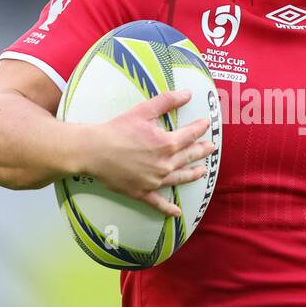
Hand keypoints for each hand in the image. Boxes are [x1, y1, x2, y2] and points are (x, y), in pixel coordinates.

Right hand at [81, 89, 216, 217]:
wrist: (94, 151)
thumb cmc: (117, 130)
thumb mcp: (143, 110)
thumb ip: (167, 101)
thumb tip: (187, 94)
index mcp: (167, 144)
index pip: (190, 135)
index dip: (199, 128)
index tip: (206, 124)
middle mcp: (165, 164)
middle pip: (189, 157)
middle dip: (201, 151)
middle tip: (211, 148)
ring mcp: (155, 180)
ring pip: (180, 178)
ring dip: (193, 175)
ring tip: (203, 172)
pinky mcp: (142, 192)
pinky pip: (158, 202)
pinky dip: (168, 208)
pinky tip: (177, 213)